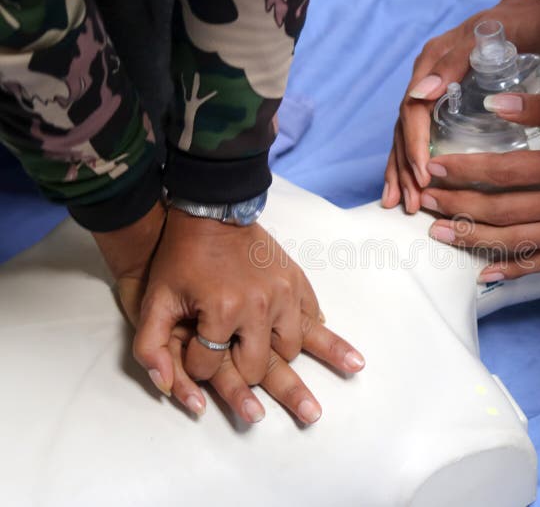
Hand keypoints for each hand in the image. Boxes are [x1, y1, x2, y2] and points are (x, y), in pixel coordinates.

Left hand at [119, 279, 361, 423]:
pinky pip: (312, 319)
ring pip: (290, 350)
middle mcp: (259, 307)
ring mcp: (283, 294)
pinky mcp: (297, 283)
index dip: (195, 367)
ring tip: (278, 361)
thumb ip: (150, 347)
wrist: (213, 213)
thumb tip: (167, 387)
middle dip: (241, 370)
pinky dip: (312, 333)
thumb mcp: (156, 300)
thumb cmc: (181, 259)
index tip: (193, 353)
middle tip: (234, 360)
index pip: (210, 366)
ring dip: (277, 356)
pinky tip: (329, 347)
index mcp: (223, 312)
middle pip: (258, 368)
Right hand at [382, 0, 539, 212]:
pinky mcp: (443, 106)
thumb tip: (419, 95)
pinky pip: (423, 137)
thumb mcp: (483, 40)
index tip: (424, 174)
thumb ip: (451, 65)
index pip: (413, 113)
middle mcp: (425, 82)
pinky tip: (412, 187)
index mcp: (429, 67)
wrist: (530, 18)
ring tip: (402, 204)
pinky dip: (414, 163)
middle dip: (406, 169)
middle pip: (406, 131)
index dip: (416, 146)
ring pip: (409, 138)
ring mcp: (432, 95)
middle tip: (411, 201)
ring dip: (404, 173)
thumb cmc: (511, 28)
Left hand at [419, 93, 539, 280]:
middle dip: (458, 206)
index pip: (505, 173)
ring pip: (518, 241)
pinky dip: (515, 271)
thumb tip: (497, 104)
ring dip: (475, 239)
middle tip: (424, 203)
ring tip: (441, 234)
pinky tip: (486, 274)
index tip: (435, 169)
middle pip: (502, 210)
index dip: (466, 171)